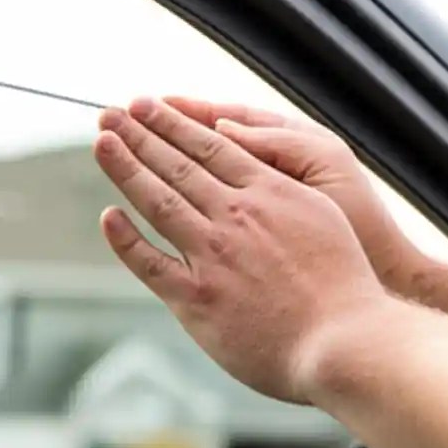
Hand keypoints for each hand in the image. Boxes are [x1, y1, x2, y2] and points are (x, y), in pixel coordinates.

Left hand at [93, 97, 388, 402]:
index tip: (148, 106)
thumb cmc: (345, 286)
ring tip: (103, 142)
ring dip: (126, 167)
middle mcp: (236, 216)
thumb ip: (286, 191)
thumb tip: (256, 175)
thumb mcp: (325, 216)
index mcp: (270, 192)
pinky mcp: (198, 299)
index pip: (212, 145)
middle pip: (177, 165)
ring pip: (159, 200)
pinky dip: (126, 239)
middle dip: (140, 134)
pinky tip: (109, 217)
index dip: (174, 123)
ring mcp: (213, 255)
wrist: (344, 340)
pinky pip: (151, 263)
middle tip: (109, 112)